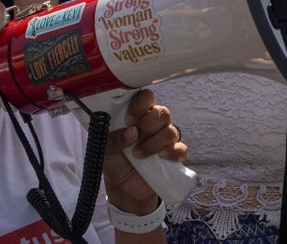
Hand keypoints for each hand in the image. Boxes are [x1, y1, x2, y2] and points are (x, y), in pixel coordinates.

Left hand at [102, 89, 185, 213]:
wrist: (123, 189)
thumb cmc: (114, 162)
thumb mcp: (104, 149)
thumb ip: (112, 138)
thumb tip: (132, 133)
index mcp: (137, 115)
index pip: (146, 97)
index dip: (140, 104)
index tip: (129, 120)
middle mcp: (153, 124)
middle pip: (162, 113)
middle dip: (147, 126)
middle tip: (134, 139)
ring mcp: (164, 140)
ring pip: (171, 131)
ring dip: (154, 143)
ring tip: (138, 155)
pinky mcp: (173, 156)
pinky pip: (181, 149)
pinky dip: (173, 152)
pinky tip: (161, 157)